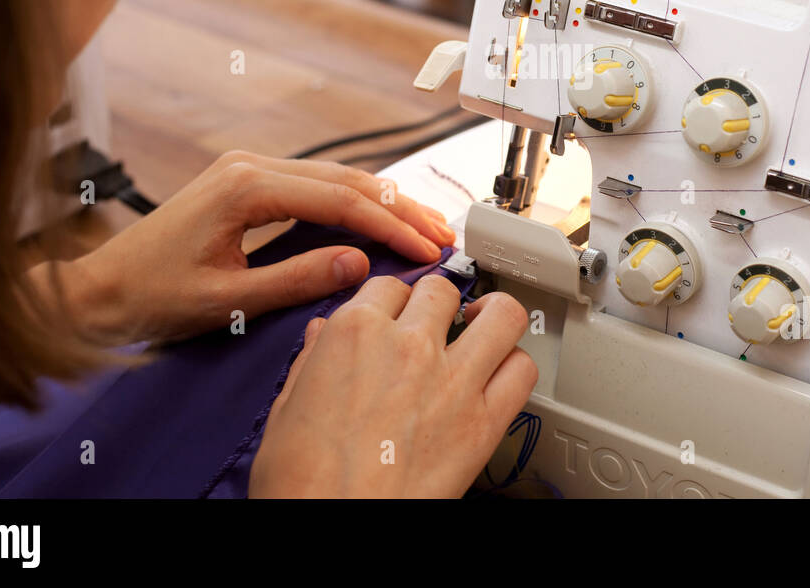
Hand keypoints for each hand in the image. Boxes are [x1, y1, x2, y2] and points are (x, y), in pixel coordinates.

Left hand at [45, 150, 455, 344]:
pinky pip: (316, 187)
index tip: (427, 249)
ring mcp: (249, 171)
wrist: (98, 291)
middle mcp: (250, 167)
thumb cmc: (148, 295)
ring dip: (383, 203)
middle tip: (443, 235)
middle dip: (400, 208)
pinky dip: (355, 203)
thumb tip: (360, 265)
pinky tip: (380, 219)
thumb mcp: (227, 299)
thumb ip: (297, 279)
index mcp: (246, 186)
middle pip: (348, 180)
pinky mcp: (248, 184)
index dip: (392, 226)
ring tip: (424, 227)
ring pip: (336, 179)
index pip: (341, 201)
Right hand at [249, 277, 537, 497]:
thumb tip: (321, 337)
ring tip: (484, 328)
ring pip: (501, 314)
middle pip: (441, 291)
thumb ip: (312, 360)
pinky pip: (522, 372)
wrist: (334, 522)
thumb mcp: (287, 408)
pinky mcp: (484, 421)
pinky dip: (516, 366)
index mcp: (355, 333)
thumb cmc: (304, 481)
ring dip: (492, 317)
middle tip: (434, 324)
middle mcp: (410, 346)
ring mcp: (453, 380)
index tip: (394, 316)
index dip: (392, 302)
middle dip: (436, 304)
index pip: (388, 286)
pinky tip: (501, 372)